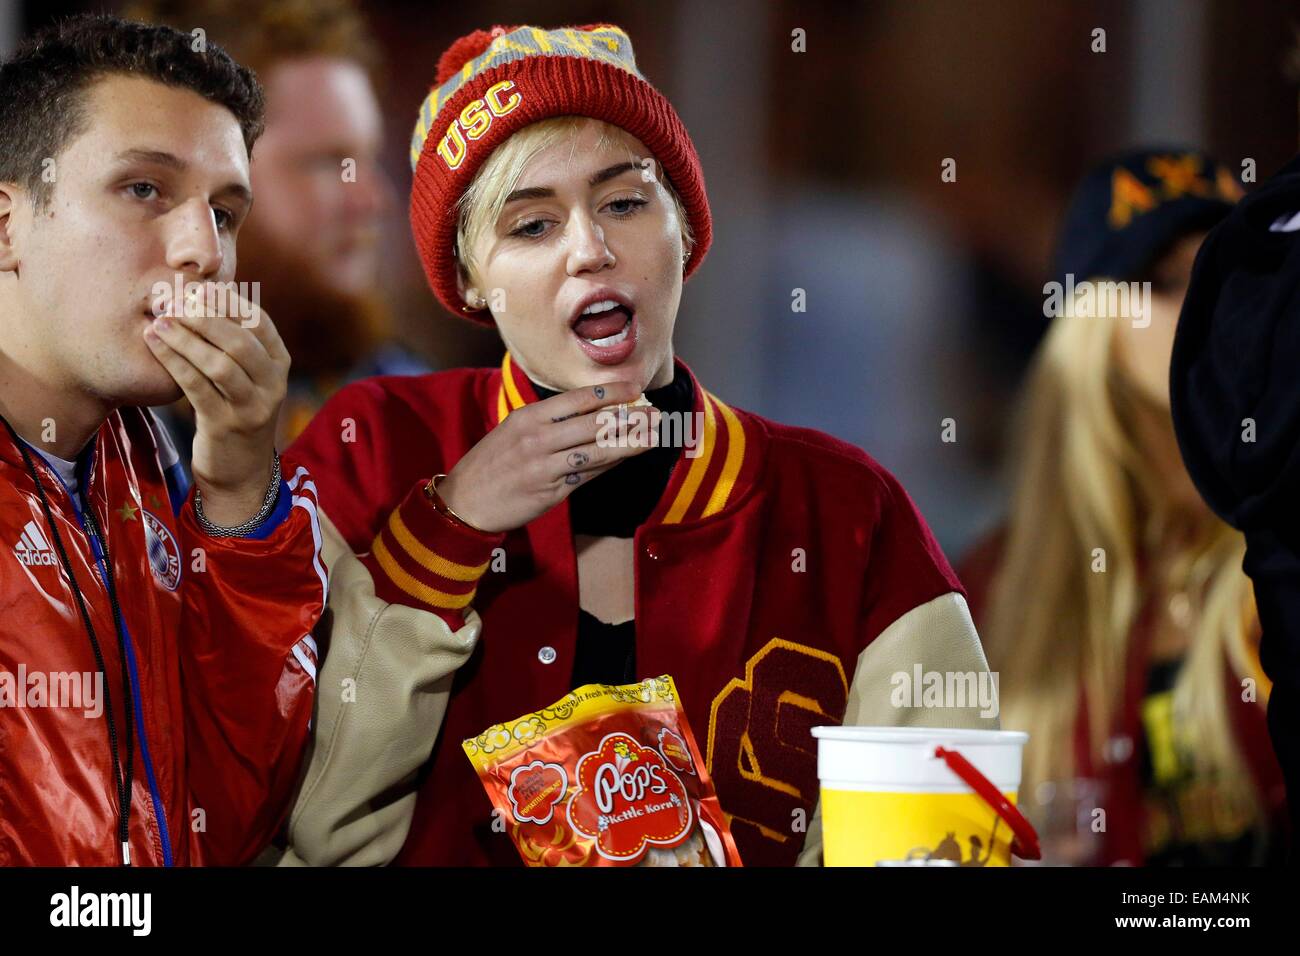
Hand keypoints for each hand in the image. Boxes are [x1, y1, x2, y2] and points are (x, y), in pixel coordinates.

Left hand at [143, 282, 288, 526]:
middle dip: (203, 316)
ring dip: (185, 338)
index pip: (259, 321)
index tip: (195, 287)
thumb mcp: (246, 375)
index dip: (227, 301)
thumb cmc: (235, 410)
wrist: (240, 471)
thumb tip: (200, 291)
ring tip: (159, 320)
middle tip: (171, 300)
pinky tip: (154, 344)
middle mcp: (273, 384)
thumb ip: (233, 340)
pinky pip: (197, 387)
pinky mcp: (226, 425)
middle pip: (240, 340)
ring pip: (220, 364)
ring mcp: (253, 407)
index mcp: (280, 363)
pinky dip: (174, 361)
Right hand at [438, 381, 655, 533]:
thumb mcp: (514, 431)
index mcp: (529, 416)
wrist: (464, 501)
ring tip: (652, 434)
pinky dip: (610, 464)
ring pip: (597, 450)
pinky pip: (588, 474)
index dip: (610, 392)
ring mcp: (545, 465)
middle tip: (655, 412)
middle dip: (629, 417)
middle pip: (594, 423)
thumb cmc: (493, 463)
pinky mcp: (551, 491)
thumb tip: (594, 414)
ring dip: (629, 442)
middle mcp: (538, 437)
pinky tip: (628, 457)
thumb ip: (550, 422)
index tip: (635, 387)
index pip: (578, 398)